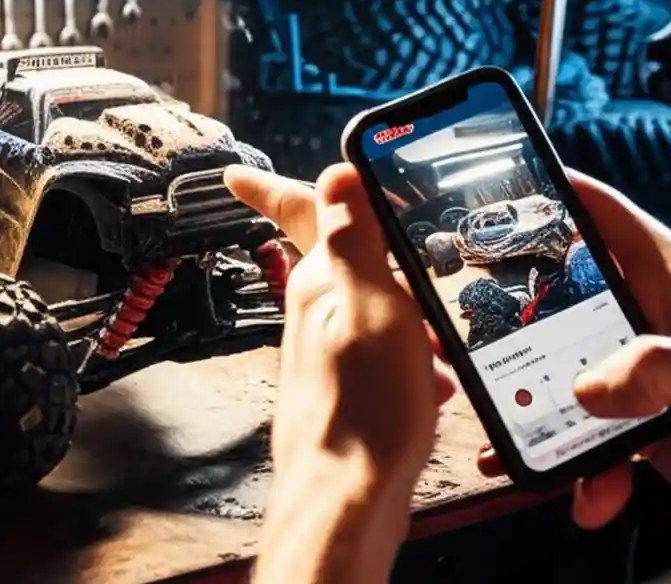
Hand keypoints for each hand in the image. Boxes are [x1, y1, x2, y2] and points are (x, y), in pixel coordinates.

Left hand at [226, 164, 454, 583]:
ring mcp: (329, 351)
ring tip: (437, 325)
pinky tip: (433, 379)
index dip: (268, 187)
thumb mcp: (374, 309)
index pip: (295, 213)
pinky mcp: (347, 388)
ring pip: (372, 307)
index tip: (232, 172)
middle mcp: (314, 312)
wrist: (349, 499)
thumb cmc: (365, 411)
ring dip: (406, 308)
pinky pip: (386, 354)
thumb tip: (335, 172)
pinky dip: (414, 358)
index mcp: (319, 283)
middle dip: (369, 239)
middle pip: (340, 255)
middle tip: (384, 218)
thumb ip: (355, 242)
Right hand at [479, 171, 670, 530]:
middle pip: (562, 300)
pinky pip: (584, 442)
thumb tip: (591, 387)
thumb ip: (669, 368)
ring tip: (501, 434)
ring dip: (528, 407)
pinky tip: (588, 495)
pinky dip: (576, 471)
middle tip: (462, 331)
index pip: (610, 220)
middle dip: (510, 316)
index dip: (558, 196)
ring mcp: (639, 377)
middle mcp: (650, 324)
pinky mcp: (638, 428)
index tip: (500, 193)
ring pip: (560, 376)